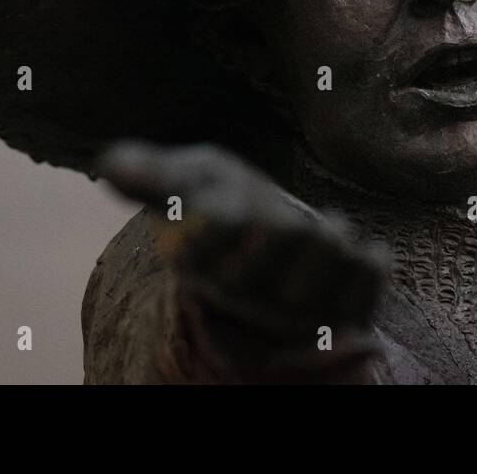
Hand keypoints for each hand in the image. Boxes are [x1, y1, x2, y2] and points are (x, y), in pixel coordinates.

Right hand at [95, 141, 385, 376]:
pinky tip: (365, 248)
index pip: (205, 247)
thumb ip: (153, 175)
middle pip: (264, 264)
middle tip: (277, 217)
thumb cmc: (224, 203)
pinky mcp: (341, 313)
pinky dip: (369, 267)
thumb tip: (107, 163)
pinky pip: (364, 296)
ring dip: (327, 246)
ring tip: (329, 227)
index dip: (215, 228)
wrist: (270, 241)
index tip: (226, 208)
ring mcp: (295, 311)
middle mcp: (246, 294)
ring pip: (316, 283)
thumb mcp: (190, 180)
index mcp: (201, 262)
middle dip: (276, 233)